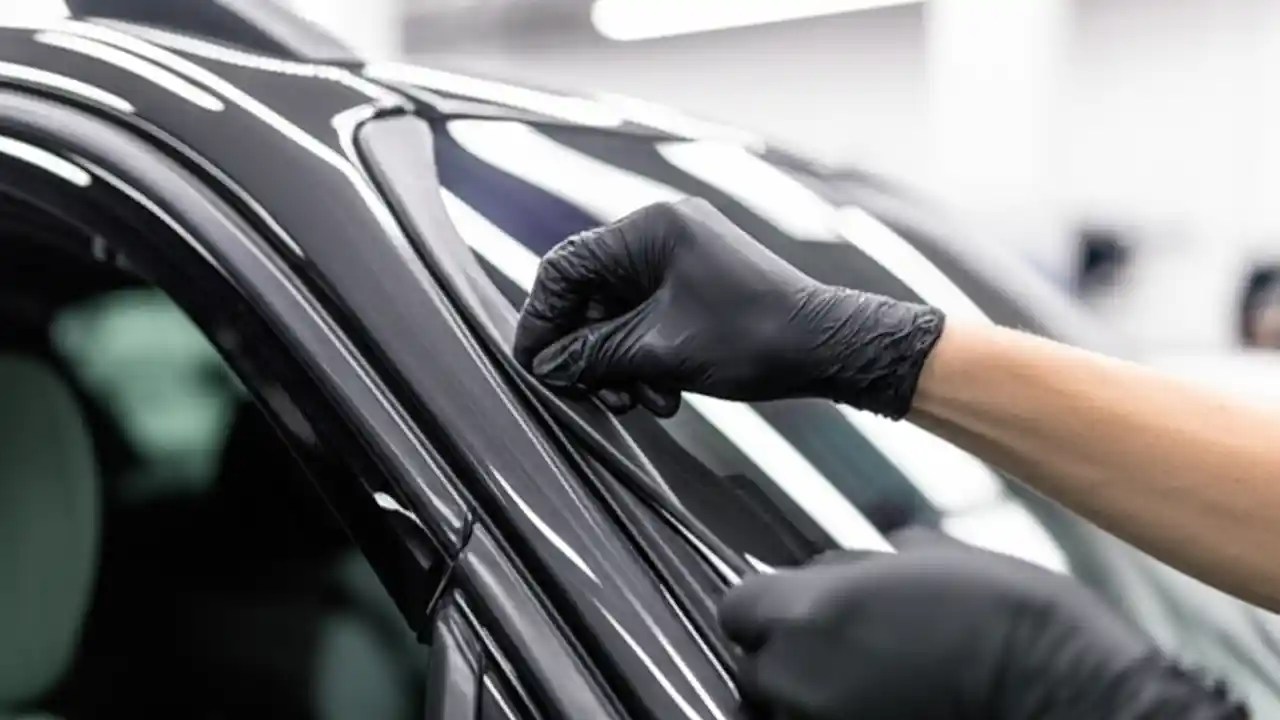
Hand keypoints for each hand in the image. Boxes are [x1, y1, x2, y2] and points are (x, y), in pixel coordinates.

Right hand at [513, 198, 944, 417]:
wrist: (827, 347)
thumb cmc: (755, 337)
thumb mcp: (660, 351)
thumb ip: (593, 355)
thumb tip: (545, 365)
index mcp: (650, 231)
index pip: (565, 267)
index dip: (543, 320)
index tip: (534, 365)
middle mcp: (662, 235)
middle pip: (591, 294)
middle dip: (588, 352)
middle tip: (589, 394)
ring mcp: (682, 258)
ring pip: (619, 314)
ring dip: (618, 363)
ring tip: (636, 401)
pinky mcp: (696, 285)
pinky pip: (648, 318)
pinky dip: (645, 357)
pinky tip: (662, 392)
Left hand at [719, 530, 1246, 719]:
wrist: (1071, 696)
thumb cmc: (1012, 623)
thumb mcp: (934, 558)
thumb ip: (868, 559)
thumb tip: (848, 561)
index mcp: (808, 612)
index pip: (736, 606)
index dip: (768, 605)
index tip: (798, 607)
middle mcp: (797, 678)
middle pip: (756, 664)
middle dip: (790, 654)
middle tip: (847, 648)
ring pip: (783, 710)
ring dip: (811, 696)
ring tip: (871, 685)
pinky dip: (840, 719)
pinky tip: (888, 708)